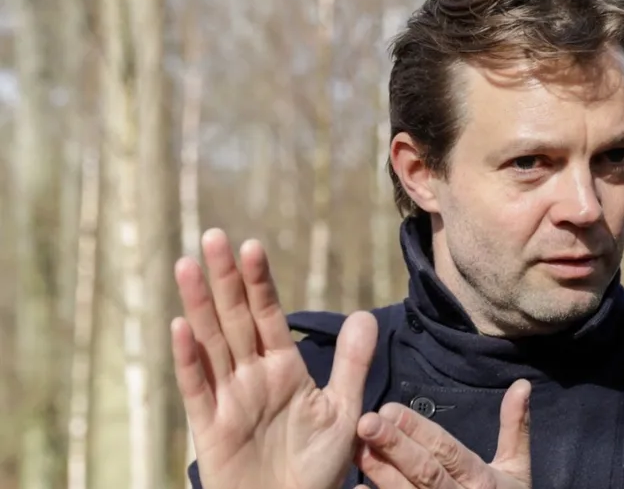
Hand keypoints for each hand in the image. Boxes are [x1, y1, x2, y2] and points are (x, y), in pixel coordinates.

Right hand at [171, 229, 375, 488]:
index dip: (260, 282)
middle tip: (213, 236)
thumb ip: (352, 362)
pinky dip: (188, 359)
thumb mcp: (343, 410)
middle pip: (235, 320)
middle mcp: (251, 378)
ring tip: (188, 266)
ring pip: (210, 344)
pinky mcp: (210, 429)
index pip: (268, 316)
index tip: (252, 245)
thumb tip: (364, 314)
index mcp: (283, 369)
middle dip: (225, 279)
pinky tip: (180, 328)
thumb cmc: (318, 469)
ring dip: (199, 306)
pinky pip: (197, 389)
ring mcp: (228, 401)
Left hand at [353, 379, 531, 488]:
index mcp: (480, 479)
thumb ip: (515, 427)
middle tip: (366, 422)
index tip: (390, 409)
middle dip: (394, 446)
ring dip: (380, 472)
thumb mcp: (517, 468)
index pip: (447, 451)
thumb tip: (521, 385)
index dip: (419, 431)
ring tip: (358, 450)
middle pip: (424, 471)